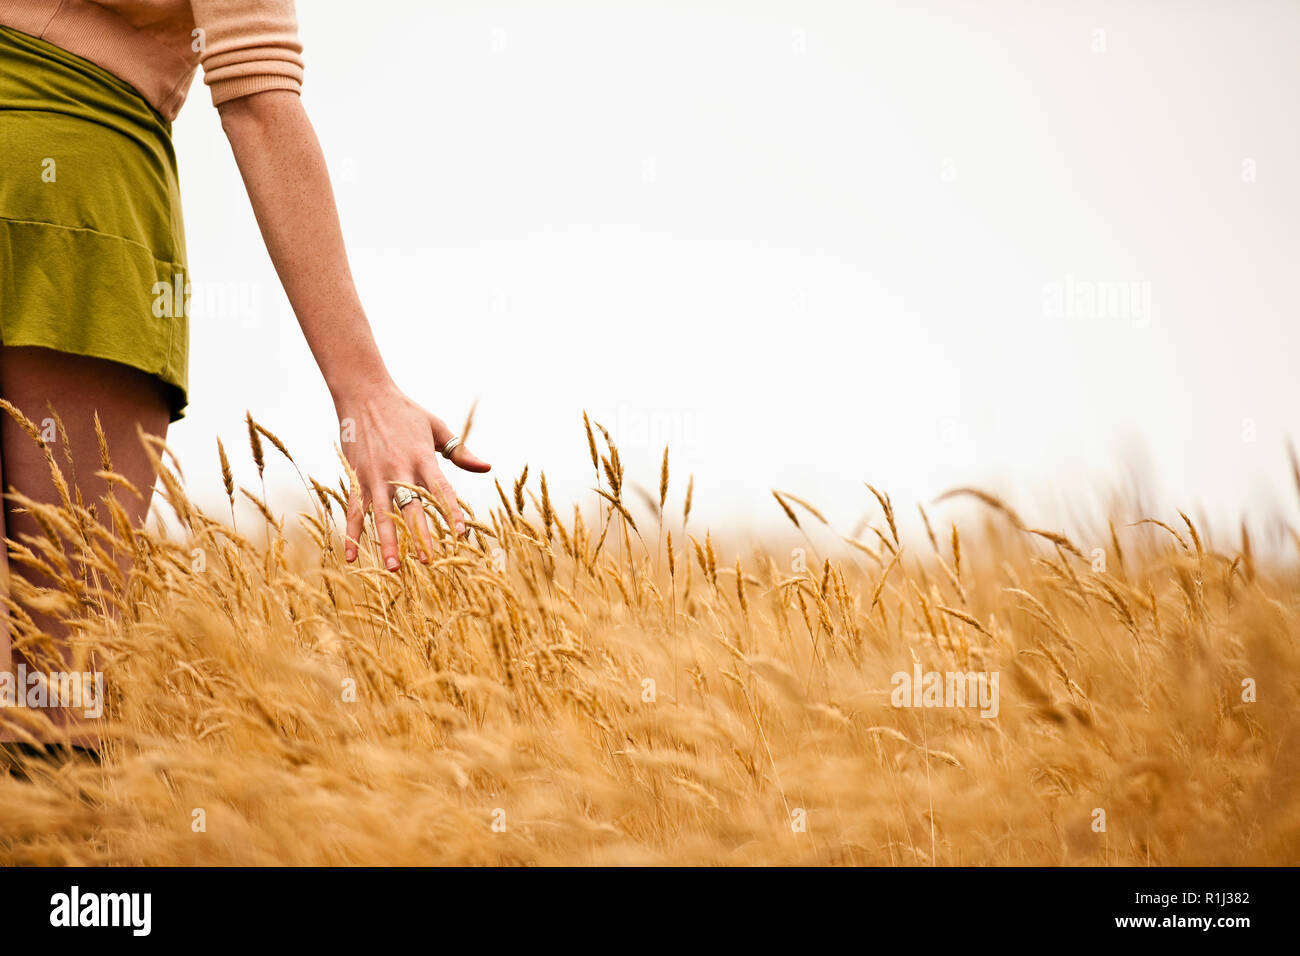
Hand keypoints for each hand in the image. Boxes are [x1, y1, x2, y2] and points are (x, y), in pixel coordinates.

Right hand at [337, 384, 489, 568]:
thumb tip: (487, 467)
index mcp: (422, 458)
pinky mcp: (356, 477)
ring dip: (387, 542)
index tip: (461, 535)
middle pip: (411, 508)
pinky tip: (351, 557)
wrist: (364, 393)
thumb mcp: (436, 426)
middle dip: (421, 536)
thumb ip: (460, 451)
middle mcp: (398, 469)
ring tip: (394, 568)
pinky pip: (354, 510)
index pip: (441, 490)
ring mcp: (374, 475)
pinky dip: (352, 534)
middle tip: (429, 562)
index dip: (451, 512)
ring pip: (381, 515)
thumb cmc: (405, 412)